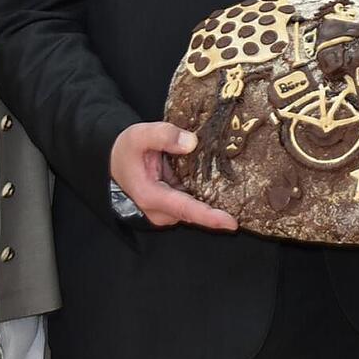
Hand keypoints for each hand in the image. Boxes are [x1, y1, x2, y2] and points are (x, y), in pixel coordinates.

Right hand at [109, 122, 236, 230]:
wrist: (114, 161)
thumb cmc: (125, 150)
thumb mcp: (139, 135)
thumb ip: (163, 135)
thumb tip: (192, 142)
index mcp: (151, 196)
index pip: (185, 209)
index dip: (209, 217)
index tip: (231, 223)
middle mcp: (160, 211)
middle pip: (195, 212)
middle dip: (219, 207)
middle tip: (244, 192)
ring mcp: (168, 211)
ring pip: (196, 209)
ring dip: (213, 199)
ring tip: (237, 185)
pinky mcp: (174, 207)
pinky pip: (194, 203)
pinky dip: (206, 194)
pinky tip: (221, 182)